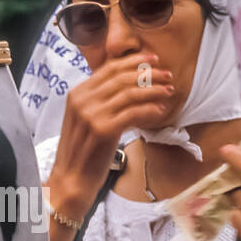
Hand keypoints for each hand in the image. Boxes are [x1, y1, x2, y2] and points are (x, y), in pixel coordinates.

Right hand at [46, 53, 174, 219]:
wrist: (71, 179)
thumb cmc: (82, 152)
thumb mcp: (84, 119)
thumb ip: (99, 101)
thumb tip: (127, 85)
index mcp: (77, 94)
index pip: (109, 69)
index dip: (134, 62)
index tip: (153, 61)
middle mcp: (83, 100)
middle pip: (122, 77)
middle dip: (149, 73)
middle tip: (167, 75)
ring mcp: (92, 115)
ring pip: (130, 93)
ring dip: (154, 90)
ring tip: (169, 91)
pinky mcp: (103, 130)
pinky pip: (133, 112)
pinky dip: (149, 109)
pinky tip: (160, 110)